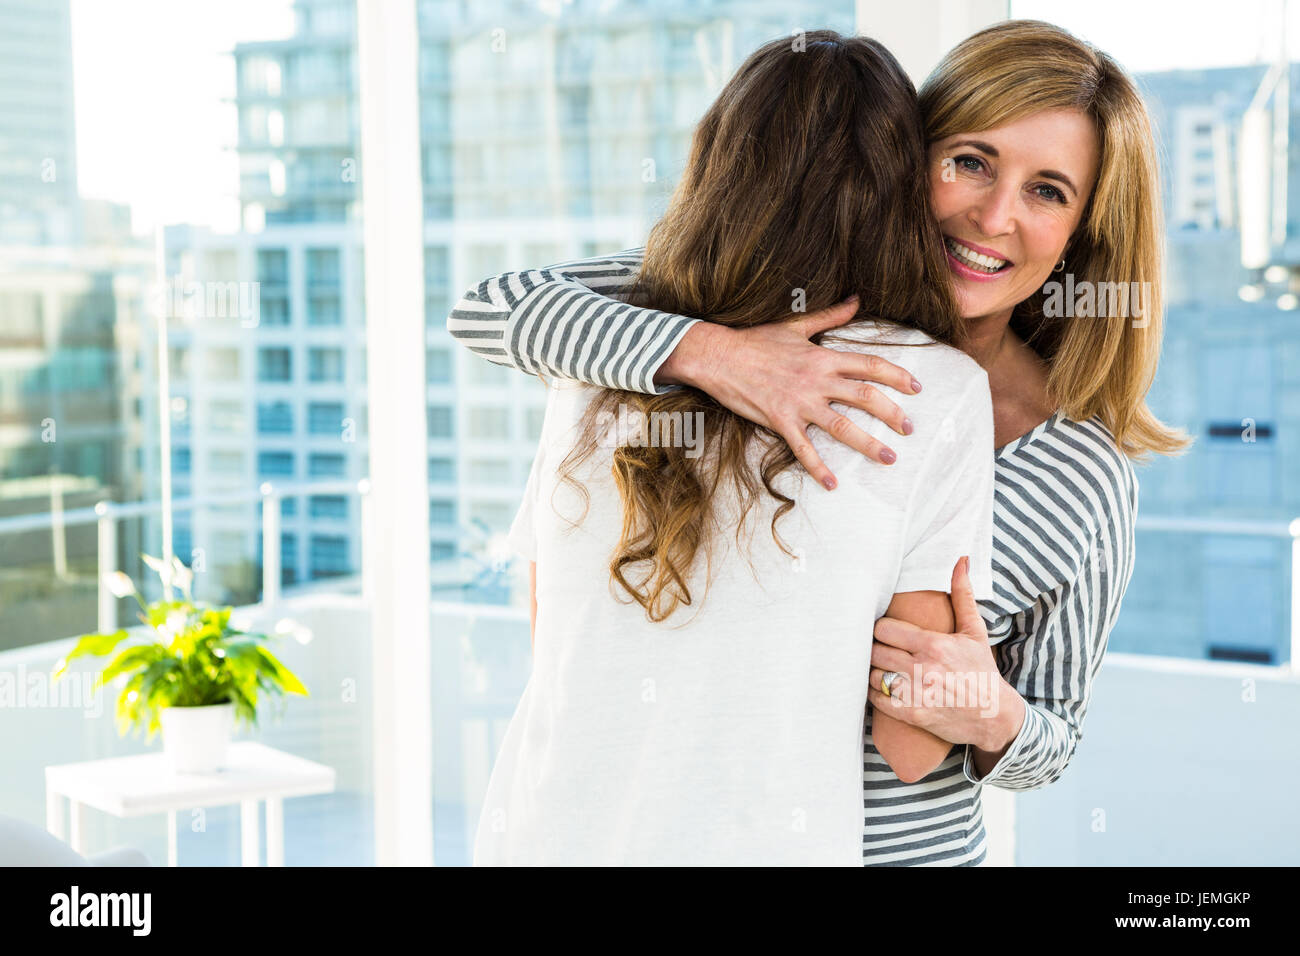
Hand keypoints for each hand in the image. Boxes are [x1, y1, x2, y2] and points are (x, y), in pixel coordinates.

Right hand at [657, 295, 921, 488]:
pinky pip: (803, 448)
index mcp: (823, 357)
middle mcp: (817, 380)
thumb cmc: (755, 340)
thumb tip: (857, 300)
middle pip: (864, 396)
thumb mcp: (796, 325)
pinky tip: (832, 483)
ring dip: (868, 444)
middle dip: (892, 414)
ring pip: (841, 425)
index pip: (870, 365)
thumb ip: (830, 316)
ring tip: (889, 458)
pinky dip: (819, 467)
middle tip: (910, 429)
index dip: (897, 376)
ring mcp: (799, 402)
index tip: (917, 388)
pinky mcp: (779, 420)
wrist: (718, 356)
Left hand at [867, 557, 1024, 751]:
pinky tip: (886, 686)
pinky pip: (876, 698)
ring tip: (883, 667)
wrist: (994, 716)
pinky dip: (876, 692)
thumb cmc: (981, 669)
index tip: (886, 632)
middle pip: (874, 651)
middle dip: (876, 648)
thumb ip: (962, 595)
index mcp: (934, 645)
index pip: (883, 629)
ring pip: (872, 675)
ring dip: (875, 671)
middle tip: (882, 649)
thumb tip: (961, 559)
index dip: (881, 629)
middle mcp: (922, 669)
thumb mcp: (974, 632)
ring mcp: (915, 694)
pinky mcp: (911, 714)